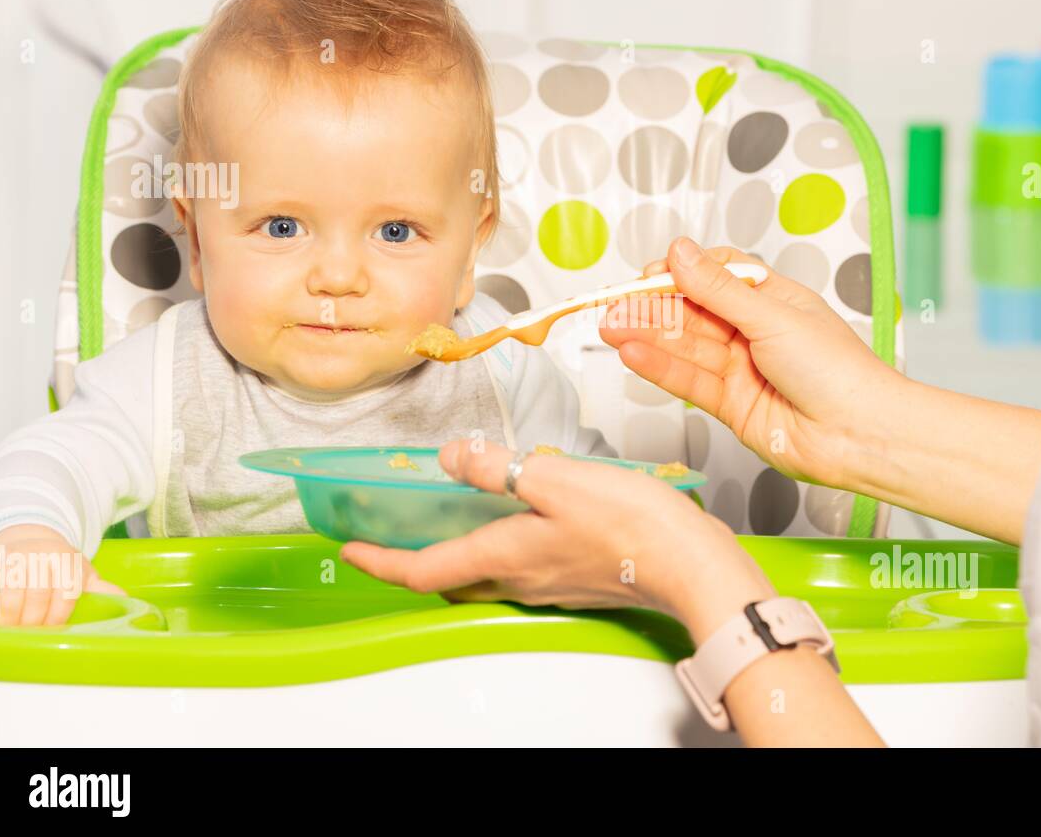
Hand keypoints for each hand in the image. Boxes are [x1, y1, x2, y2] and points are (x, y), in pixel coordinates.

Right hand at [0, 523, 123, 626]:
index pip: (66, 592)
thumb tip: (124, 599)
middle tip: (29, 636)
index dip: (59, 616)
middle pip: (38, 594)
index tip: (52, 632)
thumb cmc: (57, 564)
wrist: (29, 537)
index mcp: (66, 560)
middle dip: (33, 620)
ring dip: (9, 614)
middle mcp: (40, 554)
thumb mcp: (80, 572)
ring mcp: (12, 555)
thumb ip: (98, 588)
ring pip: (10, 588)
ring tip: (8, 630)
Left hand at [340, 440, 775, 641]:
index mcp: (505, 555)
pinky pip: (519, 567)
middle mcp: (521, 579)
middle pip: (450, 577)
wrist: (690, 563)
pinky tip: (514, 520)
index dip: (380, 561)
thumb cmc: (632, 524)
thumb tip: (452, 456)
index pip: (423, 569)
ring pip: (485, 573)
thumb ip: (496, 466)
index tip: (350, 549)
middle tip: (391, 536)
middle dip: (414, 560)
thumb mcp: (553, 479)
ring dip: (456, 552)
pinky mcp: (576, 578)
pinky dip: (498, 547)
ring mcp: (549, 584)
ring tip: (445, 519)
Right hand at [600, 236, 904, 492]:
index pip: (716, 277)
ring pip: (685, 348)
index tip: (650, 273)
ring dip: (647, 337)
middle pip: (693, 314)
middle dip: (652, 308)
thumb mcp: (772, 316)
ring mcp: (741, 370)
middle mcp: (754, 334)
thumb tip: (680, 251)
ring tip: (611, 327)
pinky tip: (633, 354)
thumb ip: (718, 289)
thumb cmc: (837, 369)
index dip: (681, 275)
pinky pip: (688, 382)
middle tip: (614, 305)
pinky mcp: (730, 406)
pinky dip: (659, 368)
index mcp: (773, 300)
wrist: (859, 435)